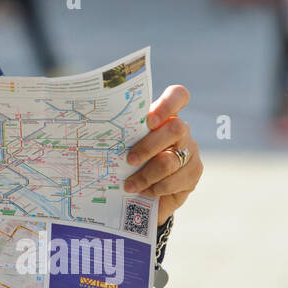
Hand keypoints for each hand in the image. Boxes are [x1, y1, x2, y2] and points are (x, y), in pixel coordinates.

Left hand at [122, 84, 202, 225]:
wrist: (144, 192)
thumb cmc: (130, 160)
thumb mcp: (125, 144)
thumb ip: (122, 134)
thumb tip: (94, 131)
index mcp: (164, 116)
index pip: (178, 96)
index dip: (168, 104)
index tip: (149, 120)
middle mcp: (182, 130)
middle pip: (175, 128)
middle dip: (149, 146)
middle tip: (129, 160)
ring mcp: (191, 151)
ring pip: (171, 160)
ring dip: (146, 174)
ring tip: (129, 185)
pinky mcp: (193, 174)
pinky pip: (174, 180)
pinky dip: (155, 188)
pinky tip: (144, 191)